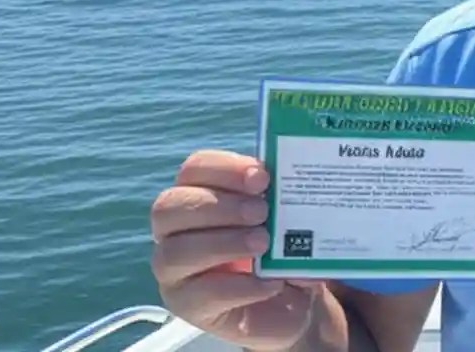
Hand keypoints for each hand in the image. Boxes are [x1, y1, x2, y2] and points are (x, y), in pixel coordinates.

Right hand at [150, 150, 323, 349]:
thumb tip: (303, 199)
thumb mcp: (289, 221)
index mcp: (198, 193)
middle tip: (262, 211)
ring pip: (175, 252)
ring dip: (224, 244)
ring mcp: (173, 270)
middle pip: (170, 207)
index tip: (261, 177)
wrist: (290, 302)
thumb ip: (289, 204)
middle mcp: (174, 230)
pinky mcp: (187, 305)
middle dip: (219, 206)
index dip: (224, 169)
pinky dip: (241, 287)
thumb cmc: (281, 248)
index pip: (194, 170)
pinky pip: (202, 294)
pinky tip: (271, 283)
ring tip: (264, 244)